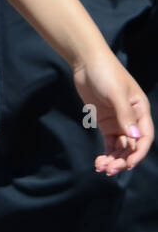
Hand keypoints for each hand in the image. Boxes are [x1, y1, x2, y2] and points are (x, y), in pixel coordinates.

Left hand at [72, 51, 152, 174]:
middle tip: (110, 169)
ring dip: (114, 159)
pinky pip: (109, 143)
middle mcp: (132, 119)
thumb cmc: (106, 73)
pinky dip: (106, 154)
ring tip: (102, 168)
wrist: (86, 62)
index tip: (129, 164)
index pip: (145, 137)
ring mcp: (118, 122)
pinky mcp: (105, 123)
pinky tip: (99, 162)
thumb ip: (125, 115)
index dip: (139, 152)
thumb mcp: (116, 93)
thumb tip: (135, 137)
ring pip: (121, 147)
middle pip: (132, 145)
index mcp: (141, 110)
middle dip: (123, 159)